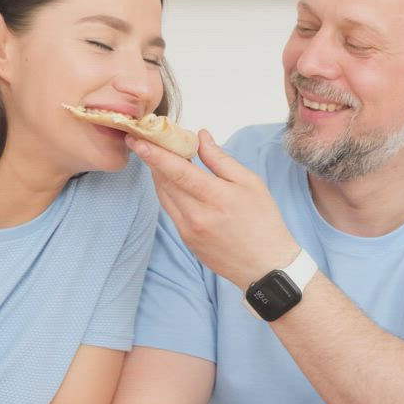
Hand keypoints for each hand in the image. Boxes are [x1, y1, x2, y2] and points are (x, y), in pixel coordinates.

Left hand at [128, 130, 299, 288]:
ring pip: (164, 195)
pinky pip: (170, 209)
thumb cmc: (263, 222)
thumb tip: (200, 136)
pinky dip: (167, 191)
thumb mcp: (250, 182)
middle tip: (145, 138)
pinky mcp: (186, 239)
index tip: (138, 139)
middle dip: (152, 158)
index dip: (155, 154)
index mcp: (216, 198)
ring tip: (156, 154)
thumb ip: (220, 159)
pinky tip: (170, 179)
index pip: (178, 171)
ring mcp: (188, 230)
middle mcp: (197, 216)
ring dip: (157, 174)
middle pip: (165, 182)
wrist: (265, 266)